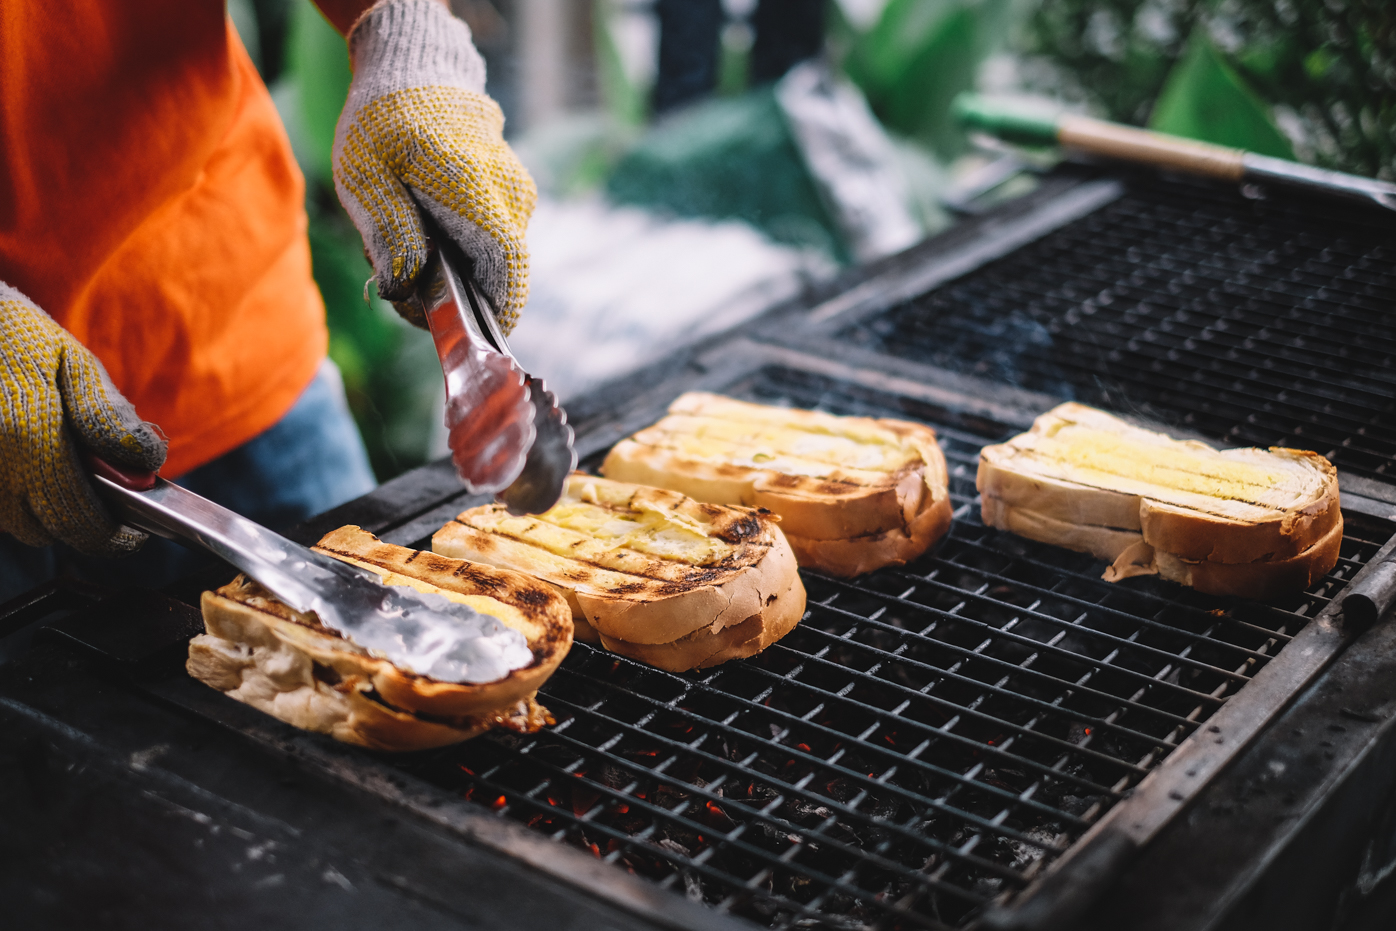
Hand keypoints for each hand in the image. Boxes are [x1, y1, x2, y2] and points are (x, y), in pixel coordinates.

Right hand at [0, 284, 166, 555]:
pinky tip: (25, 465)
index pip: (76, 517)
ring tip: (58, 472)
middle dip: (76, 523)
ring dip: (39, 511)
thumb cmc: (15, 337)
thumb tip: (146, 462)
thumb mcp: (72, 363)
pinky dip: (11, 497)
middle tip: (101, 502)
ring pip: (11, 522)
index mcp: (26, 431)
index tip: (131, 533)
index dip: (109, 536)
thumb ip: (108, 415)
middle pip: (41, 530)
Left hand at [333, 0, 536, 332]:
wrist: (416, 73)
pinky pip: (490, 246)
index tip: (454, 330)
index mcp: (476, 189)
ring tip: (404, 243)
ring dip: (449, 273)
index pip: (505, 268)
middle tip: (396, 281)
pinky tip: (423, 230)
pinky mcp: (513, 202)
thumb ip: (389, 234)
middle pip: (496, 277)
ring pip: (492, 265)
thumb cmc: (384, 121)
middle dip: (449, 295)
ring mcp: (518, 198)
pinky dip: (457, 254)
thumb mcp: (365, 177)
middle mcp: (511, 197)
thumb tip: (406, 289)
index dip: (489, 312)